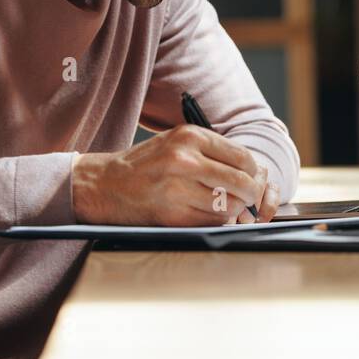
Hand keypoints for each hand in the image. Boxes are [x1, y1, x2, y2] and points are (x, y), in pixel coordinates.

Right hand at [70, 125, 276, 227]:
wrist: (105, 184)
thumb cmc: (145, 164)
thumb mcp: (177, 144)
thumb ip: (212, 153)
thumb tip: (254, 173)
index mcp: (190, 137)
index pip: (243, 157)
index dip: (254, 173)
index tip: (252, 180)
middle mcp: (185, 159)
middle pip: (242, 182)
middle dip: (250, 195)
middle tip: (247, 199)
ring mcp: (178, 188)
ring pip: (230, 205)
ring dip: (233, 210)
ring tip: (223, 206)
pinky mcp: (172, 213)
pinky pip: (211, 221)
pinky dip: (215, 220)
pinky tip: (204, 213)